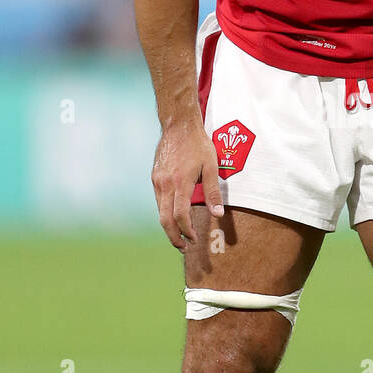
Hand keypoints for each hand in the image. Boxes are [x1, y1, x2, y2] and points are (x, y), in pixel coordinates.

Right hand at [151, 119, 222, 248]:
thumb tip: (218, 214)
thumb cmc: (198, 144)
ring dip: (169, 226)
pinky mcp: (155, 178)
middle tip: (183, 247)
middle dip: (173, 236)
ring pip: (160, 211)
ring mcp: (157, 181)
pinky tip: (175, 216)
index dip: (186, 231)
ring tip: (180, 235)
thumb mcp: (211, 166)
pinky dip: (165, 213)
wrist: (178, 125)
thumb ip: (213, 191)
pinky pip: (159, 201)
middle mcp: (165, 184)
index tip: (194, 239)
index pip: (180, 215)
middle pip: (165, 219)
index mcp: (180, 183)